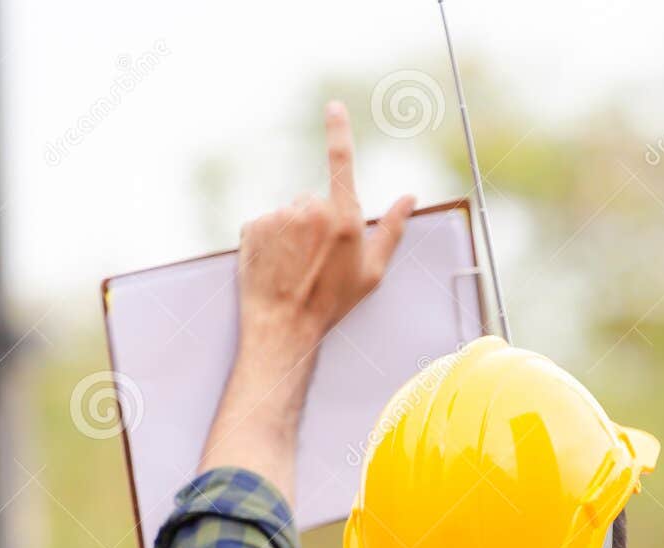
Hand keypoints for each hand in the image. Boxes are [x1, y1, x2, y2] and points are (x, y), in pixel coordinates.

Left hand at [200, 101, 414, 503]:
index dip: (338, 130)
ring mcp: (279, 217)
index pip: (342, 162)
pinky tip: (274, 266)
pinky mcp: (253, 226)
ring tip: (294, 267)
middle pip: (314, 200)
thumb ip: (391, 229)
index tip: (333, 106)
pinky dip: (268, 241)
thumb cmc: (333, 303)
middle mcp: (310, 211)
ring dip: (291, 234)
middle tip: (317, 260)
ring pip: (288, 214)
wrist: (284, 327)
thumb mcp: (372, 272)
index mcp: (343, 219)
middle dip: (315, 222)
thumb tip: (410, 197)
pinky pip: (265, 225)